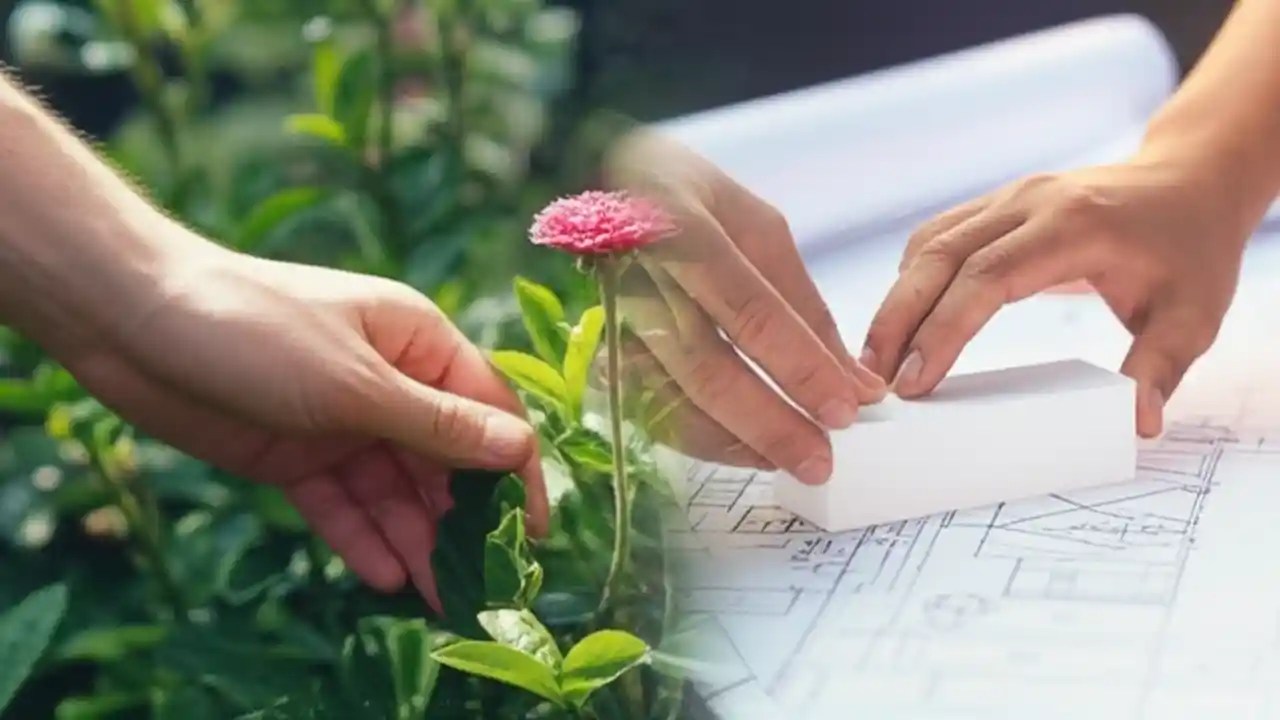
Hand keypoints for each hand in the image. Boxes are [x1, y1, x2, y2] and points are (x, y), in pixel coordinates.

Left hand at [52, 234, 545, 609]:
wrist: (133, 323)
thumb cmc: (256, 330)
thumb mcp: (356, 383)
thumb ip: (437, 426)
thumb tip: (520, 450)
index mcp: (417, 343)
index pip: (486, 412)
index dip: (515, 470)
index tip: (530, 533)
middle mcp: (390, 382)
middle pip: (442, 461)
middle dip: (462, 519)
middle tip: (484, 584)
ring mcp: (342, 422)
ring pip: (393, 491)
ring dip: (416, 540)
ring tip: (441, 600)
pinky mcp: (296, 456)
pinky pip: (341, 504)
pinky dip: (361, 537)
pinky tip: (385, 578)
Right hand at [606, 133, 884, 482]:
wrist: (595, 185)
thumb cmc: (686, 200)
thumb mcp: (754, 226)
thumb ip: (802, 304)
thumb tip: (853, 381)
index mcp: (680, 227)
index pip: (748, 309)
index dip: (799, 365)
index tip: (846, 408)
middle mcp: (635, 277)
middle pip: (705, 367)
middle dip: (769, 422)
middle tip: (821, 461)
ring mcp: (607, 322)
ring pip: (670, 401)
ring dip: (735, 442)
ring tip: (791, 461)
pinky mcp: (597, 353)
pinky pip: (648, 412)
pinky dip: (701, 439)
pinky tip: (745, 450)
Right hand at [862, 157, 1249, 436]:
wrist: (1187, 182)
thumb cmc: (1189, 249)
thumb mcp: (1193, 314)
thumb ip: (1161, 368)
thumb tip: (1137, 424)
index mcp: (1072, 225)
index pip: (986, 278)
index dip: (942, 330)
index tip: (915, 382)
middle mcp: (1028, 202)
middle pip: (937, 257)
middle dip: (896, 320)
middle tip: (872, 379)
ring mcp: (1005, 198)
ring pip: (926, 246)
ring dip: (896, 302)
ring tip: (878, 360)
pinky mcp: (993, 206)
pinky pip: (936, 239)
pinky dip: (911, 282)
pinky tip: (903, 323)